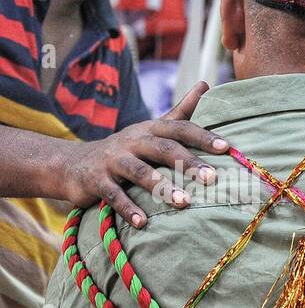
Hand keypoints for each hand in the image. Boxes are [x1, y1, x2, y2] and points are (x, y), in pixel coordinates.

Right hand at [56, 82, 228, 227]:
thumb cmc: (127, 148)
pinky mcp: (96, 180)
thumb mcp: (153, 128)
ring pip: (139, 171)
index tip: (227, 148)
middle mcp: (132, 141)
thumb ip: (180, 112)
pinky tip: (143, 223)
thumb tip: (206, 84)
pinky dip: (128, 208)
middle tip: (212, 178)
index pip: (180, 129)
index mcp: (150, 129)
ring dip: (162, 186)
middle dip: (188, 162)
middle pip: (163, 148)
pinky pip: (113, 195)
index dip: (202, 137)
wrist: (74, 163)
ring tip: (184, 203)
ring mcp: (112, 160)